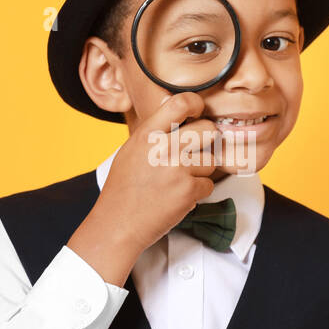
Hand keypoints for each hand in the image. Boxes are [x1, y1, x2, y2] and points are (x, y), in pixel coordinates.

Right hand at [67, 92, 218, 284]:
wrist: (117, 225)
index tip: (198, 111)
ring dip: (202, 171)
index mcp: (147, 135)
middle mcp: (162, 148)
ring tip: (180, 180)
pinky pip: (209, 184)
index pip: (180, 103)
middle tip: (197, 151)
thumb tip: (176, 112)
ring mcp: (177, 169)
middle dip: (208, 141)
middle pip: (207, 129)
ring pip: (211, 160)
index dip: (196, 104)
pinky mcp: (188, 191)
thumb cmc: (123, 190)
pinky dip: (198, 192)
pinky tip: (179, 196)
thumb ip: (153, 132)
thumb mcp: (130, 151)